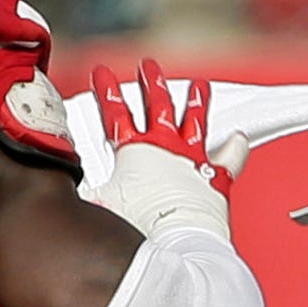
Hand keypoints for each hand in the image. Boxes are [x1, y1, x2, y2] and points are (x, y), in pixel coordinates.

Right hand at [89, 58, 243, 240]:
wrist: (177, 240)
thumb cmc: (141, 223)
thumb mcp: (101, 205)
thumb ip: (86, 194)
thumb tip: (68, 195)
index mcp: (136, 150)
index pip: (117, 112)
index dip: (107, 91)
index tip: (102, 73)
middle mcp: (166, 147)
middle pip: (158, 105)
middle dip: (151, 83)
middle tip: (148, 66)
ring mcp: (193, 159)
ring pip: (195, 121)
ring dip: (196, 102)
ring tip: (199, 85)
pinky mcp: (216, 177)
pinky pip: (231, 158)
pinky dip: (235, 147)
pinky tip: (239, 138)